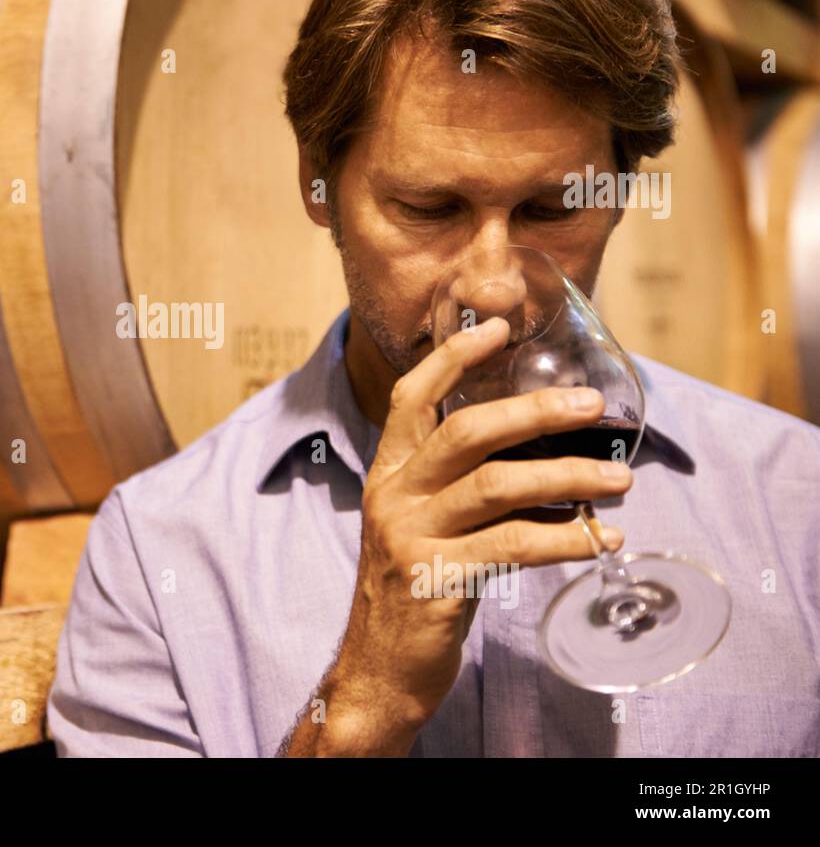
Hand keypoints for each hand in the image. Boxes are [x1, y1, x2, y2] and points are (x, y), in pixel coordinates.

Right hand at [324, 316, 630, 752]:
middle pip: (465, 433)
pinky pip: (513, 547)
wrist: (379, 669)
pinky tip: (601, 540)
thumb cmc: (413, 589)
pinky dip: (566, 540)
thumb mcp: (419, 524)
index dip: (453, 358)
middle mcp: (394, 497)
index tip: (498, 327)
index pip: (412, 399)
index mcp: (387, 474)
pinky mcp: (438, 581)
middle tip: (590, 406)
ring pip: (498, 487)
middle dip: (534, 412)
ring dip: (567, 479)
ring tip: (619, 481)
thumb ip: (457, 486)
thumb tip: (544, 453)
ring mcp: (412, 539)